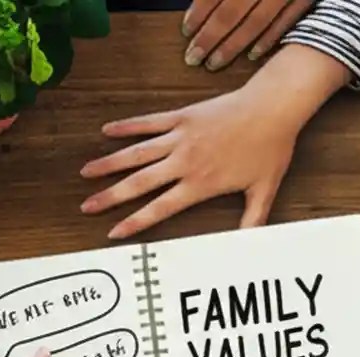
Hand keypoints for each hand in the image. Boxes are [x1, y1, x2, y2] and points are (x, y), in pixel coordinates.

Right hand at [81, 46, 348, 239]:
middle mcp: (184, 162)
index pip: (160, 209)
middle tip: (87, 206)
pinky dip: (126, 126)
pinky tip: (106, 130)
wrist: (273, 107)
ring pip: (136, 153)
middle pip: (139, 183)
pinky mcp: (181, 116)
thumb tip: (247, 246)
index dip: (134, 222)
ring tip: (85, 172)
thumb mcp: (264, 190)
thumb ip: (252, 220)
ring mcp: (180, 137)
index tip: (113, 232)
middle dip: (110, 196)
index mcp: (200, 184)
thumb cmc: (271, 148)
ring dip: (109, 163)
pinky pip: (148, 123)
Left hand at [183, 0, 313, 68]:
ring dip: (235, 44)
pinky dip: (269, 38)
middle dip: (211, 36)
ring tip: (215, 62)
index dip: (199, 12)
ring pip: (259, 19)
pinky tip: (252, 54)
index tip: (187, 31)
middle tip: (193, 58)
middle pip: (233, 9)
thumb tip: (200, 2)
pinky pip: (289, 19)